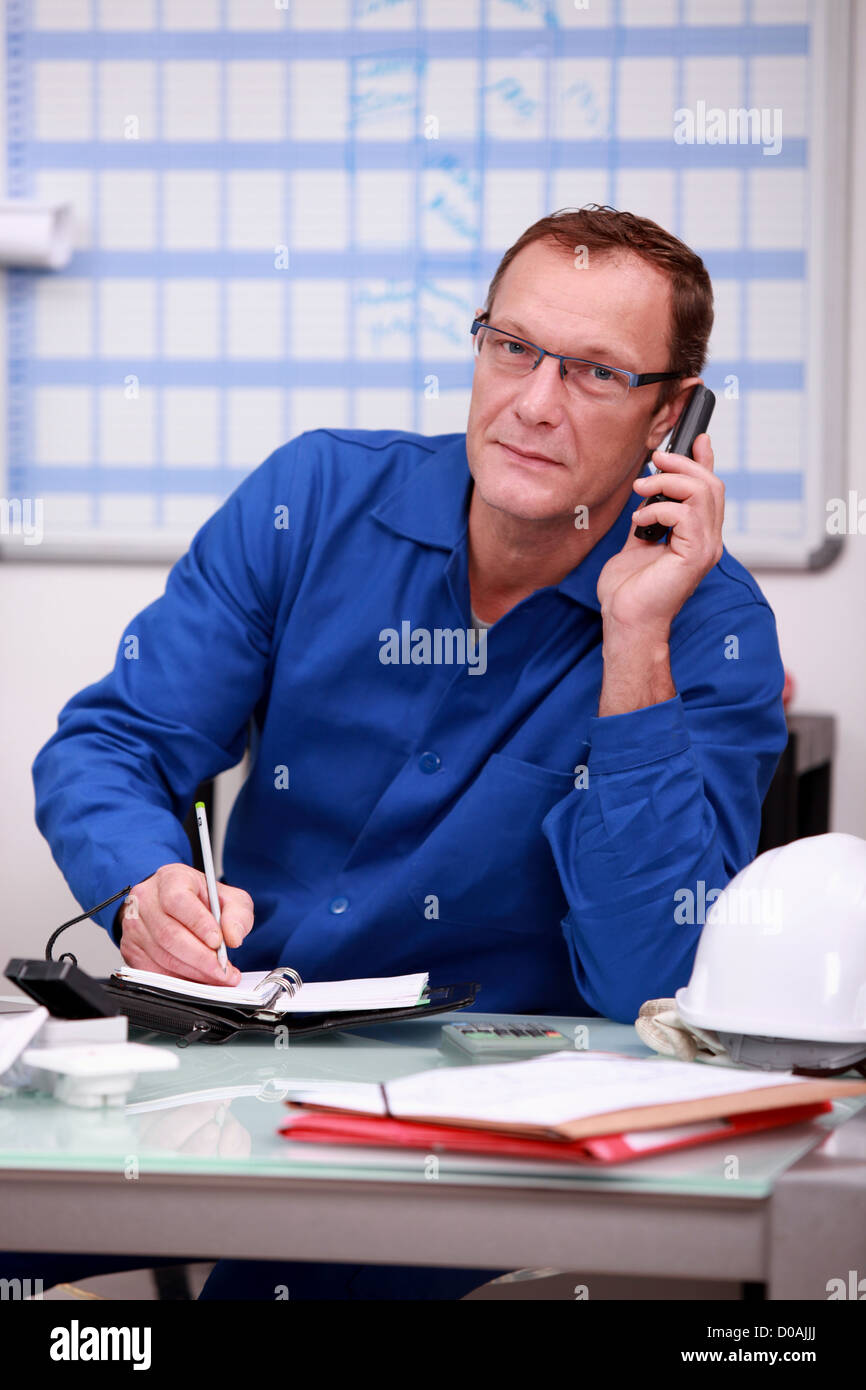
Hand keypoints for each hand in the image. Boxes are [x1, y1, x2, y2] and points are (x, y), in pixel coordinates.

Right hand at [117, 863, 253, 984]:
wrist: (173, 902)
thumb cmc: (200, 899)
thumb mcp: (228, 897)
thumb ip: (237, 914)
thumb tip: (233, 937)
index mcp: (170, 879)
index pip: (179, 901)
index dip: (199, 924)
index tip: (218, 942)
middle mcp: (146, 900)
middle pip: (169, 934)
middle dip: (201, 959)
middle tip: (224, 971)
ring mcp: (134, 926)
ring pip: (162, 956)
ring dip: (193, 973)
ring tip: (216, 977)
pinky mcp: (130, 949)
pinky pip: (153, 972)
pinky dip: (178, 980)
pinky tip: (197, 980)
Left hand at [596, 434, 723, 640]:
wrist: (626, 620)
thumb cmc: (629, 590)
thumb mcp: (638, 541)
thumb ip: (649, 517)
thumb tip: (649, 491)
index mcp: (697, 536)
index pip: (711, 490)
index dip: (705, 460)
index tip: (694, 438)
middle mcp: (708, 540)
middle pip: (712, 484)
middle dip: (682, 464)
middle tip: (653, 462)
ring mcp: (706, 548)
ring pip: (704, 492)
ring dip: (669, 481)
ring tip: (640, 491)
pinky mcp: (695, 556)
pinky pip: (685, 513)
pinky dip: (658, 508)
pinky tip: (641, 520)